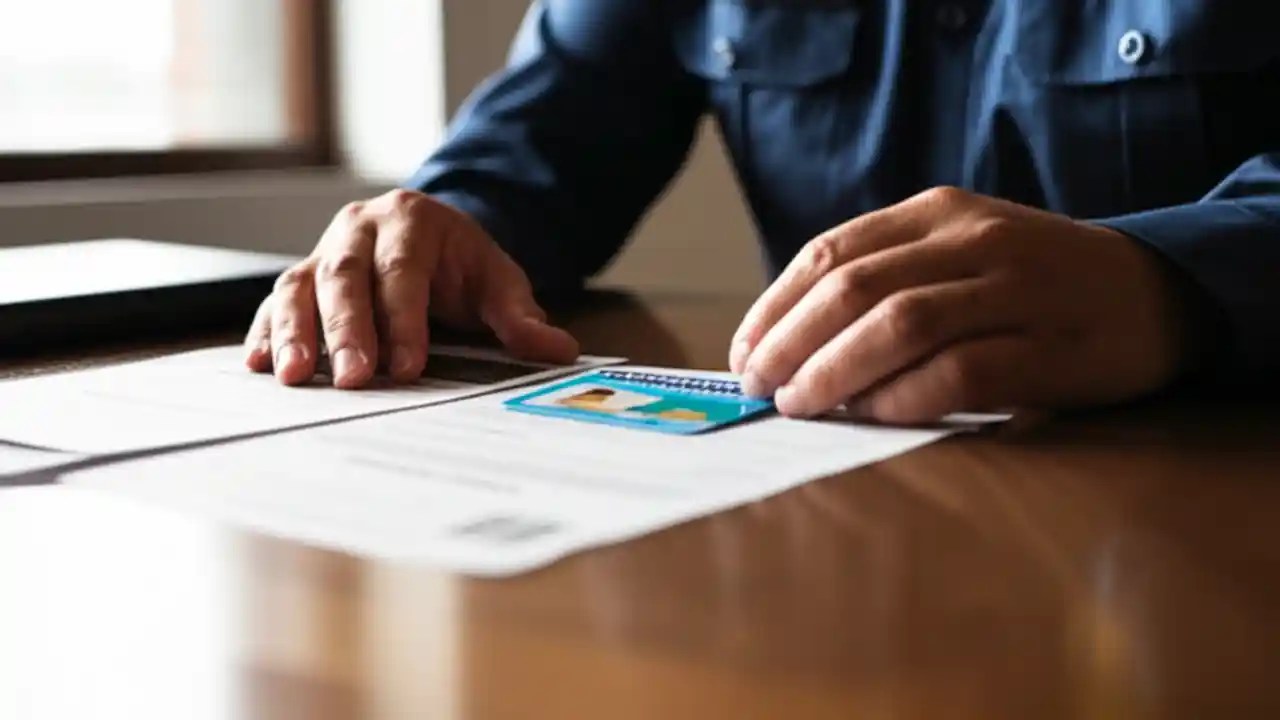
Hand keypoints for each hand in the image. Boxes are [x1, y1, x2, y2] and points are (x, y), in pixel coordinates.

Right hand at [244, 189, 578, 387]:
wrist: (432, 239)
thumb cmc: (463, 266)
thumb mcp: (499, 282)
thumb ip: (521, 316)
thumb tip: (558, 350)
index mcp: (410, 221)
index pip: (403, 271)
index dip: (402, 320)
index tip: (406, 366)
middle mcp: (358, 229)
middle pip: (344, 276)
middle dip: (346, 330)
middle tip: (352, 378)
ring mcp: (322, 252)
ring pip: (298, 286)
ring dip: (292, 332)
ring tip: (293, 377)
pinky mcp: (301, 280)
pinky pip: (274, 305)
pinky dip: (265, 334)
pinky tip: (260, 366)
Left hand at [730, 187, 1198, 422]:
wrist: (1153, 291)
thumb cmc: (1029, 283)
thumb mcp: (957, 250)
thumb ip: (887, 277)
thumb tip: (787, 341)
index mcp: (938, 212)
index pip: (831, 252)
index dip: (775, 305)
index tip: (743, 350)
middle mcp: (972, 240)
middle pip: (854, 288)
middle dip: (790, 341)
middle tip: (757, 385)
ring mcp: (1014, 291)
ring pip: (899, 324)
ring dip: (833, 370)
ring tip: (797, 404)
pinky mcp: (1048, 348)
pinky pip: (958, 373)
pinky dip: (902, 397)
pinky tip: (869, 416)